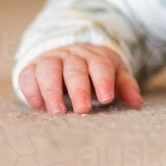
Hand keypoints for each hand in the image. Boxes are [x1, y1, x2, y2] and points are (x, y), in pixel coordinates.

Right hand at [18, 44, 142, 113]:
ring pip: (49, 69)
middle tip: (83, 110)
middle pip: (75, 69)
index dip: (103, 81)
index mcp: (96, 57)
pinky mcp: (31, 69)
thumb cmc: (94, 72)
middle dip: (79, 89)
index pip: (100, 66)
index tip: (106, 98)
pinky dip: (32, 90)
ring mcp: (50, 60)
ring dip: (52, 90)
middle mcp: (72, 56)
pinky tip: (38, 106)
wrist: (66, 54)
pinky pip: (28, 76)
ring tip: (57, 111)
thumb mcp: (114, 74)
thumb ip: (125, 87)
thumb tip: (138, 103)